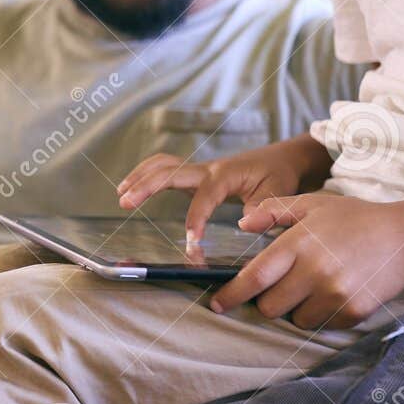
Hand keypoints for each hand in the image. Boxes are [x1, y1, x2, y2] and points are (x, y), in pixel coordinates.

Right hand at [118, 137, 326, 238]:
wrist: (281, 159)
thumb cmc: (278, 176)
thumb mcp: (277, 193)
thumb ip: (262, 209)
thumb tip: (244, 223)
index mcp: (226, 175)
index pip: (204, 196)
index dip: (196, 219)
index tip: (192, 244)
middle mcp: (207, 168)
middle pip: (169, 172)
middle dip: (146, 186)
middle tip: (125, 202)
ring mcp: (199, 169)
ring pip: (162, 166)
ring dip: (140, 177)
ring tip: (121, 194)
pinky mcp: (195, 174)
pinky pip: (165, 168)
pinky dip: (146, 173)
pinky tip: (132, 185)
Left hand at [210, 193, 403, 328]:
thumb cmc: (354, 218)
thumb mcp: (312, 203)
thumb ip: (273, 211)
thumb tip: (241, 223)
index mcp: (299, 243)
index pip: (256, 276)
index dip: (232, 293)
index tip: (216, 303)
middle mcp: (315, 271)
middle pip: (270, 306)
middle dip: (267, 301)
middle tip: (281, 286)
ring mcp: (336, 294)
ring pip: (295, 319)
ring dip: (295, 309)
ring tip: (313, 285)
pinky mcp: (354, 311)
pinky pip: (322, 324)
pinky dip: (321, 314)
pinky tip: (335, 292)